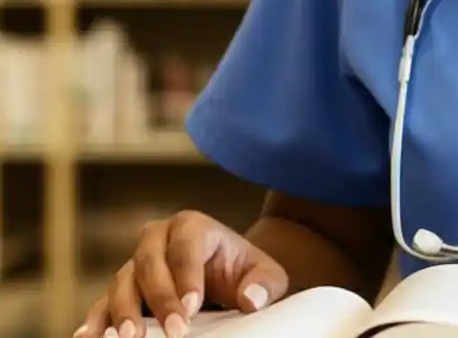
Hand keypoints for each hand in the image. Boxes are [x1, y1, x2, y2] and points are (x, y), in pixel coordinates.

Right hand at [76, 210, 287, 337]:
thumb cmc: (246, 273)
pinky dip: (95, 321)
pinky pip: (102, 303)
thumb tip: (250, 300)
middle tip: (174, 332)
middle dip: (159, 299)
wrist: (228, 276)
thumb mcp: (267, 275)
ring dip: (123, 312)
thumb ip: (264, 284)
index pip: (185, 249)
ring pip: (121, 282)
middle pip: (149, 264)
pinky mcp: (121, 289)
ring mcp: (135, 264)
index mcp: (192, 227)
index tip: (192, 308)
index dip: (186, 278)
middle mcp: (157, 238)